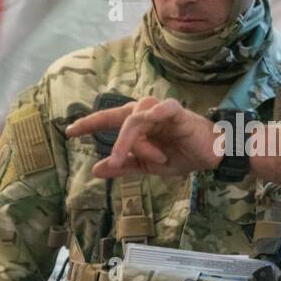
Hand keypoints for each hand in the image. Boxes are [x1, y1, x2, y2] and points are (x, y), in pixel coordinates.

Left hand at [65, 96, 219, 178]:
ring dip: (139, 142)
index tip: (69, 132)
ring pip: (135, 118)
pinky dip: (155, 117)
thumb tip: (95, 170)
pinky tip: (151, 128)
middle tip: (107, 152)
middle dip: (109, 133)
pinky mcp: (176, 112)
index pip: (108, 119)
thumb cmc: (181, 155)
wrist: (211, 155)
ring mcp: (160, 110)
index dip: (89, 124)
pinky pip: (161, 110)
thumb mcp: (148, 166)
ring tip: (154, 159)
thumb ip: (124, 166)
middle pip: (119, 118)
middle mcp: (145, 112)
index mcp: (137, 124)